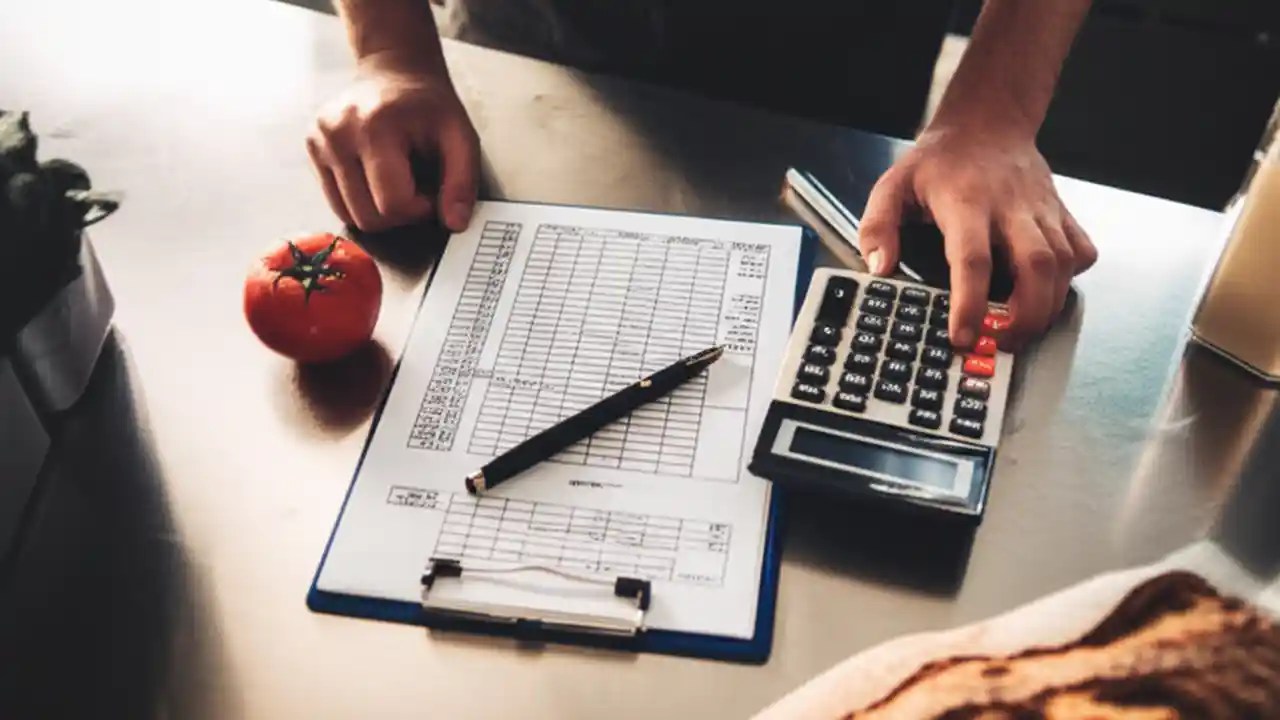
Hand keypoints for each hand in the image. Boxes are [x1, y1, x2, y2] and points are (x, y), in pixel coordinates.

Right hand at [307, 53, 479, 232]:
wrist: (395, 71)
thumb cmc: (428, 105)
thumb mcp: (461, 137)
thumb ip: (463, 181)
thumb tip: (455, 222)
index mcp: (375, 127)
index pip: (392, 204)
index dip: (419, 209)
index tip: (430, 190)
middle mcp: (338, 133)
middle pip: (367, 216)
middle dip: (398, 213)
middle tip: (415, 187)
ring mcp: (319, 140)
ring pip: (347, 215)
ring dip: (378, 210)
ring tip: (396, 181)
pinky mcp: (311, 147)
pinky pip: (336, 201)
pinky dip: (360, 200)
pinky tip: (376, 177)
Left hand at [858, 124, 1096, 349]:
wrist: (989, 122)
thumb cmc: (940, 159)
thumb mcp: (894, 184)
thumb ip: (877, 227)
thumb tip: (879, 268)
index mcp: (966, 202)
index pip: (972, 260)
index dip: (970, 304)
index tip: (962, 336)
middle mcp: (1012, 207)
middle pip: (1037, 267)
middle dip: (1026, 315)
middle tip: (1003, 344)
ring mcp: (1043, 210)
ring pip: (1065, 264)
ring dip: (1048, 306)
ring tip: (1020, 329)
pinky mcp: (1063, 213)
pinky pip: (1082, 252)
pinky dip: (1071, 280)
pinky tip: (1046, 291)